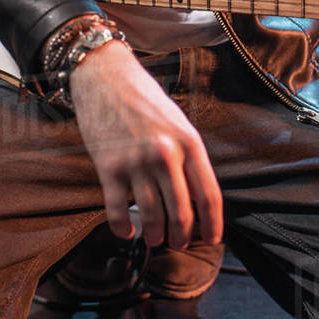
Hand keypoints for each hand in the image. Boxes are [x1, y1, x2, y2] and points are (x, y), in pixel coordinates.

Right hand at [68, 40, 223, 249]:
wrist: (105, 76)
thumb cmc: (144, 99)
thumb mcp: (178, 122)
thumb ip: (188, 156)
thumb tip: (197, 197)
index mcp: (189, 142)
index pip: (209, 194)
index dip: (213, 224)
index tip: (212, 240)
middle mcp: (165, 154)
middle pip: (182, 212)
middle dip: (182, 236)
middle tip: (178, 243)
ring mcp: (136, 162)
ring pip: (151, 216)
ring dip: (154, 235)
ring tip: (154, 239)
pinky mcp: (109, 167)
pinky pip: (117, 210)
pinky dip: (122, 227)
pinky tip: (127, 231)